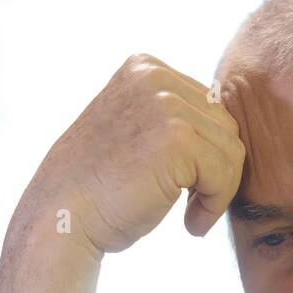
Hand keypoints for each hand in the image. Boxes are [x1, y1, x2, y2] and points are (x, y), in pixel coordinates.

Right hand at [23, 53, 245, 256]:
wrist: (60, 218)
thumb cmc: (97, 191)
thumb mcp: (134, 133)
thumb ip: (171, 119)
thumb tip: (228, 128)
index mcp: (144, 68)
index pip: (209, 107)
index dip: (205, 153)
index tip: (184, 187)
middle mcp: (154, 76)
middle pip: (225, 125)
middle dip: (216, 171)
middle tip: (191, 206)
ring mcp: (165, 104)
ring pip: (232, 150)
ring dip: (218, 191)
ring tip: (190, 216)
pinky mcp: (177, 138)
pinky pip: (226, 173)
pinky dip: (214, 205)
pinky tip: (190, 224)